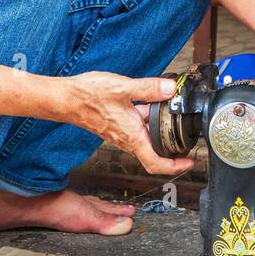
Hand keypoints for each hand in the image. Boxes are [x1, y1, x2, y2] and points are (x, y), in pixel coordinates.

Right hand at [66, 71, 194, 175]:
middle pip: (155, 153)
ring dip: (161, 132)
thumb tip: (171, 89)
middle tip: (189, 139)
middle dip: (173, 149)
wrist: (66, 98)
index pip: (155, 163)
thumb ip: (149, 88)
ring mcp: (121, 134)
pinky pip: (138, 129)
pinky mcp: (117, 126)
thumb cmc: (87, 97)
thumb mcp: (123, 87)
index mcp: (131, 136)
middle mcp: (127, 140)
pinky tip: (152, 103)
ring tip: (174, 116)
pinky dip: (149, 121)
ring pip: (147, 139)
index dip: (175, 167)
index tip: (188, 163)